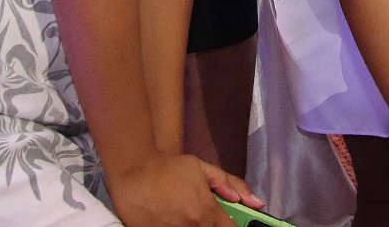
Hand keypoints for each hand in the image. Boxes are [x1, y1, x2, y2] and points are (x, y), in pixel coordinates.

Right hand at [105, 151, 257, 226]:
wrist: (132, 172)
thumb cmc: (168, 168)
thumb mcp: (202, 168)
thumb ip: (230, 184)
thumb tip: (256, 203)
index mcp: (205, 212)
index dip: (232, 226)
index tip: (228, 221)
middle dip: (213, 226)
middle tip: (201, 216)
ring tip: (184, 216)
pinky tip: (173, 220)